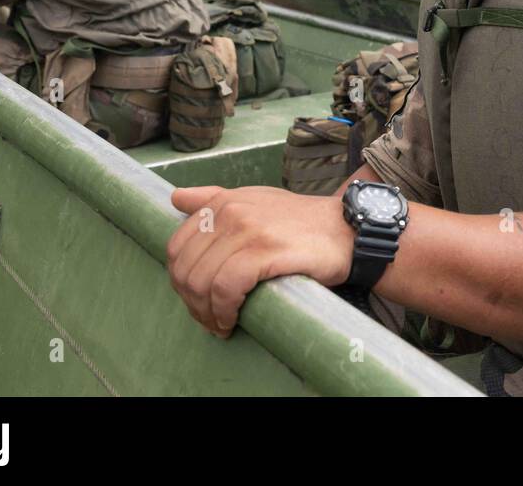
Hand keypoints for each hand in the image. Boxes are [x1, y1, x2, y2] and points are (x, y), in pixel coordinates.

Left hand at [167, 185, 354, 337]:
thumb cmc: (301, 222)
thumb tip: (176, 198)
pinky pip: (226, 288)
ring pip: (202, 281)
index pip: (177, 246)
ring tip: (221, 324)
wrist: (346, 229)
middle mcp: (231, 211)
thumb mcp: (256, 200)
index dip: (181, 280)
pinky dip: (223, 311)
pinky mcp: (265, 251)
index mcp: (224, 202)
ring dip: (206, 313)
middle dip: (192, 302)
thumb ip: (215, 199)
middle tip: (209, 320)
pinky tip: (231, 320)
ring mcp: (248, 230)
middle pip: (186, 268)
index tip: (197, 300)